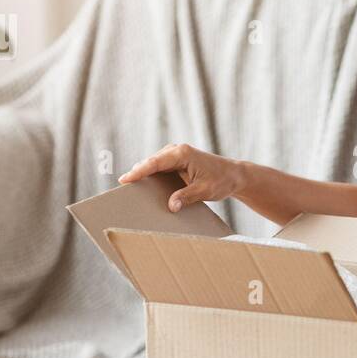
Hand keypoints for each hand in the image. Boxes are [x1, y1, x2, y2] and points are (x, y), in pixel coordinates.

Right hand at [118, 143, 244, 212]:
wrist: (234, 175)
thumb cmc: (222, 180)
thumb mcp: (205, 190)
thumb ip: (187, 197)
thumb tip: (171, 206)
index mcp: (182, 154)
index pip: (155, 162)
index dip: (139, 171)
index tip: (125, 179)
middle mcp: (177, 151)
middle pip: (151, 162)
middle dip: (137, 173)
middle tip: (122, 187)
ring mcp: (175, 155)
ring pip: (153, 165)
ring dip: (143, 175)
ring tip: (129, 188)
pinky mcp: (176, 162)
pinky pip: (159, 168)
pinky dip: (151, 176)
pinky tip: (144, 188)